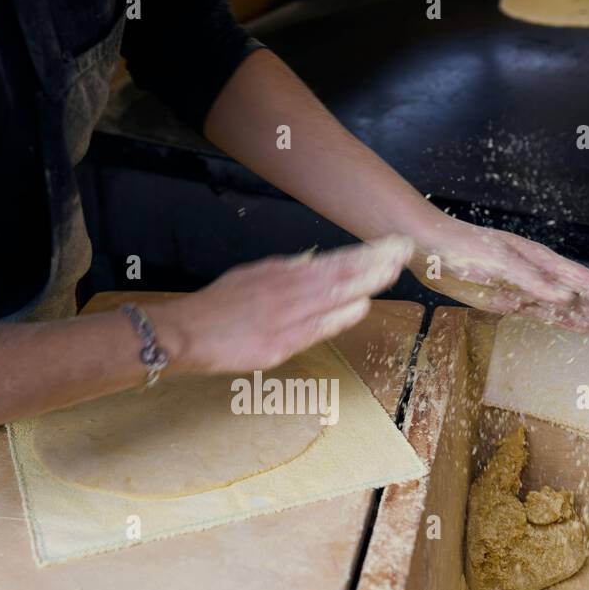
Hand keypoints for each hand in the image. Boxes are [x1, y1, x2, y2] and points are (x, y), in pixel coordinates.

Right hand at [150, 236, 414, 374]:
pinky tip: (361, 306)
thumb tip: (315, 262)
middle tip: (405, 249)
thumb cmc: (216, 308)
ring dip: (365, 281)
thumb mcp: (251, 277)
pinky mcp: (277, 343)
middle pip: (339, 272)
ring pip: (331, 293)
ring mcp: (284, 316)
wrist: (183, 333)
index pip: (333, 261)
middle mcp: (287, 290)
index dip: (365, 253)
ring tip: (394, 270)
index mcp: (282, 273)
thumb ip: (286, 273)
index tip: (392, 245)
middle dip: (375, 260)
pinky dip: (338, 316)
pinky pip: (314, 327)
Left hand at [410, 217, 588, 351]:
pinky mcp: (511, 300)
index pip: (587, 286)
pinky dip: (570, 323)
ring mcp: (529, 289)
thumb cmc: (464, 247)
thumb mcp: (498, 261)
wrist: (431, 247)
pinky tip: (586, 331)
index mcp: (544, 262)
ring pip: (571, 309)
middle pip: (586, 300)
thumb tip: (566, 298)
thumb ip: (532, 281)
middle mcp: (543, 276)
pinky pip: (548, 315)